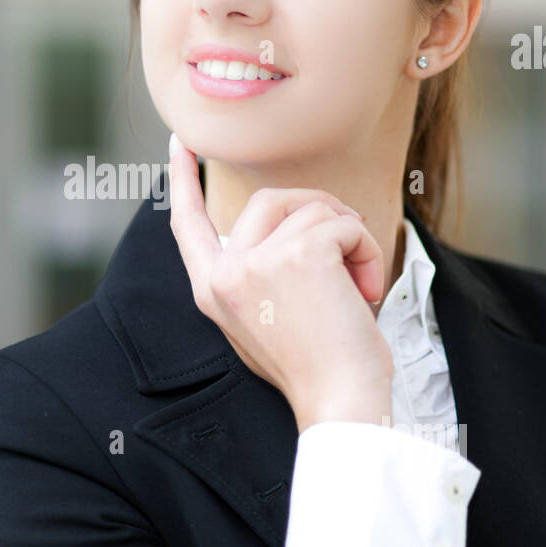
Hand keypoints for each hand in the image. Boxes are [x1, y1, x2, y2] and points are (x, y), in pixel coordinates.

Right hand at [166, 133, 393, 432]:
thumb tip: (282, 224)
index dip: (182, 180)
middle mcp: (225, 273)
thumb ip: (254, 272)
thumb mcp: (261, 318)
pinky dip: (364, 249)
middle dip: (316, 214)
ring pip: (309, 207)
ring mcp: (256, 261)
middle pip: (268, 200)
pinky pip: (341, 224)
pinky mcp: (297, 254)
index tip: (180, 144)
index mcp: (211, 290)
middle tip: (347, 254)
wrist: (340, 401)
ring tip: (357, 283)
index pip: (187, 224)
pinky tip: (364, 289)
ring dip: (348, 237)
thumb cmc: (315, 366)